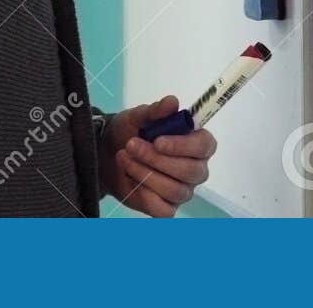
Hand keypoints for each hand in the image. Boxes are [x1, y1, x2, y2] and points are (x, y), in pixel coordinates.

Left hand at [97, 95, 216, 216]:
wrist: (107, 155)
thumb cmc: (130, 132)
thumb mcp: (138, 117)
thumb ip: (155, 111)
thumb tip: (172, 102)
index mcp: (196, 143)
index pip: (205, 146)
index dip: (183, 145)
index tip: (158, 140)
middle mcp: (195, 169)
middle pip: (191, 171)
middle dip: (157, 159)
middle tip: (131, 145)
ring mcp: (183, 191)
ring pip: (175, 190)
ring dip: (145, 173)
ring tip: (124, 158)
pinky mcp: (167, 208)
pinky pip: (164, 210)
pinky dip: (145, 195)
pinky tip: (130, 179)